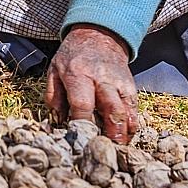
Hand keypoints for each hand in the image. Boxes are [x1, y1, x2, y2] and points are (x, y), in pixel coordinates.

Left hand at [45, 25, 139, 141]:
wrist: (98, 35)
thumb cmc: (73, 56)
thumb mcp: (54, 71)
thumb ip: (53, 97)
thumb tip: (57, 123)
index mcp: (79, 74)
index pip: (83, 104)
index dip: (82, 125)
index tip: (79, 141)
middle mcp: (102, 79)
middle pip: (111, 110)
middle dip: (111, 135)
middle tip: (105, 152)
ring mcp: (119, 83)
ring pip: (127, 111)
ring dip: (123, 133)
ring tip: (116, 149)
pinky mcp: (130, 86)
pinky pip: (134, 109)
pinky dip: (131, 125)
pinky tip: (124, 136)